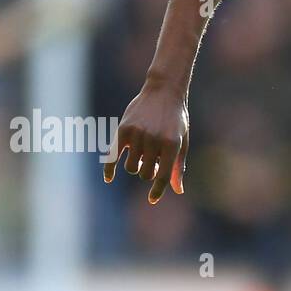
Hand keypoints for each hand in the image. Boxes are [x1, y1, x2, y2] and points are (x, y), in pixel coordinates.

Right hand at [103, 77, 189, 203]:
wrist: (164, 91)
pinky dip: (110, 168)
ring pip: (130, 167)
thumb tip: (177, 190)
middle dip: (147, 172)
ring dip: (135, 165)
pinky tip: (109, 179)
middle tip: (153, 160)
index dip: (157, 190)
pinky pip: (113, 155)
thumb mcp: (182, 142)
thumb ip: (178, 166)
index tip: (152, 199)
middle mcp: (153, 140)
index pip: (162, 176)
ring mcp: (137, 134)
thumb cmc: (176, 120)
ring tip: (143, 153)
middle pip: (144, 173)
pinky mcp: (123, 129)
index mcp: (171, 145)